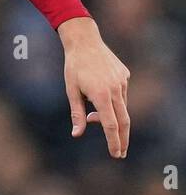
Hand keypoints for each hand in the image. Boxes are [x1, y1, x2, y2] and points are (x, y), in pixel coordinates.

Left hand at [58, 16, 129, 157]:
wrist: (84, 41)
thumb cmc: (74, 67)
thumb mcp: (71, 91)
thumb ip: (77, 114)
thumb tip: (77, 134)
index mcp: (101, 94)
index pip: (110, 124)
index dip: (113, 141)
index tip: (116, 154)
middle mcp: (115, 89)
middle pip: (123, 121)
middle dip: (122, 139)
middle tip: (120, 153)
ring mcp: (122, 81)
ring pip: (122, 107)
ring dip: (112, 117)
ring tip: (95, 118)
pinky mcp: (124, 75)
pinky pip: (121, 95)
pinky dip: (113, 103)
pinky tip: (100, 96)